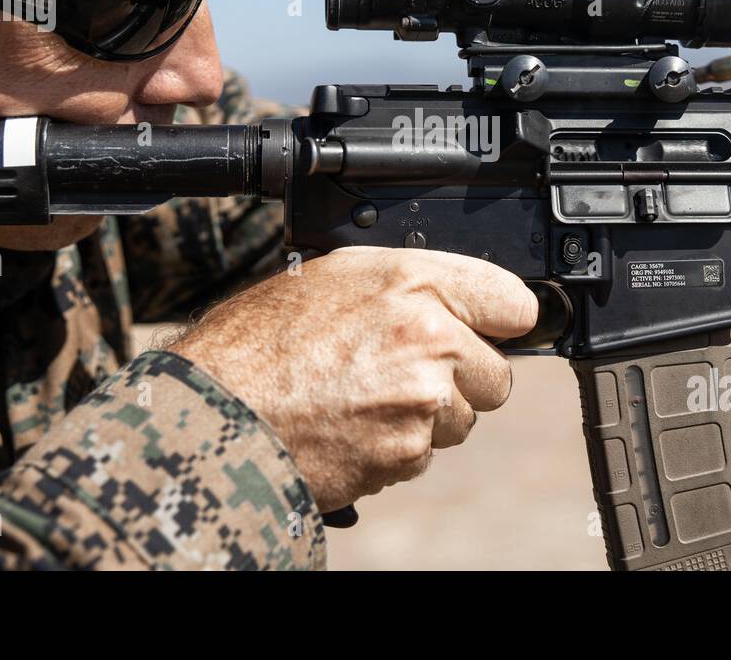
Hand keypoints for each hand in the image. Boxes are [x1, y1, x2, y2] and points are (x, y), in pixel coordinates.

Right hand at [172, 246, 538, 511]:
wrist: (216, 411)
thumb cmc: (260, 341)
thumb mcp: (335, 276)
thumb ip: (410, 287)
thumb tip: (457, 304)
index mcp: (413, 283)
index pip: (514, 303)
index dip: (498, 319)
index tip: (488, 327)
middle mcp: (429, 339)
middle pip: (497, 374)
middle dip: (462, 378)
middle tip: (406, 370)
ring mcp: (423, 402)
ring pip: (463, 419)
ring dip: (428, 416)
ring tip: (365, 397)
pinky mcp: (406, 453)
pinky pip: (425, 453)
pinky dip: (397, 447)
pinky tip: (353, 425)